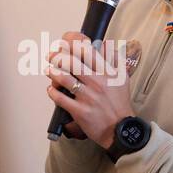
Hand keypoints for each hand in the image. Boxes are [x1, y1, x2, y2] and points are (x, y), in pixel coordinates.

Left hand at [45, 31, 133, 148]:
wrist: (120, 129)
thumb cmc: (119, 103)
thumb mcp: (123, 78)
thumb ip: (115, 58)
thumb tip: (107, 43)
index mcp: (107, 73)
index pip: (88, 52)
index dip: (74, 44)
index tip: (66, 44)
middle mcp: (97, 83)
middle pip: (72, 63)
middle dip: (58, 57)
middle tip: (51, 55)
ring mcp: (88, 97)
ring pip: (64, 79)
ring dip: (53, 72)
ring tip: (49, 70)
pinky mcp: (80, 111)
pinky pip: (61, 99)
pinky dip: (52, 92)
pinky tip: (51, 89)